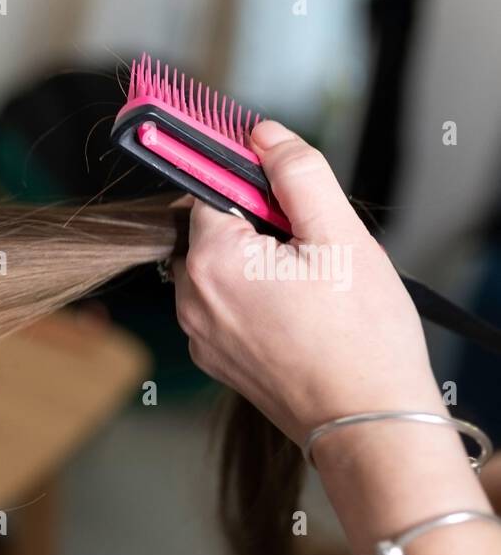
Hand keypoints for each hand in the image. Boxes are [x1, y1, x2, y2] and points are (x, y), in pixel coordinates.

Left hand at [169, 120, 446, 446]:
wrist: (366, 420)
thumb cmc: (360, 336)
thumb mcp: (339, 235)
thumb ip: (296, 173)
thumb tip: (264, 134)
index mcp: (211, 262)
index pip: (207, 189)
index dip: (248, 181)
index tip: (280, 188)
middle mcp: (190, 301)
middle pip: (208, 230)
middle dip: (253, 224)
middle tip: (308, 246)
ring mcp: (199, 335)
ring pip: (216, 269)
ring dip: (253, 262)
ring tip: (308, 285)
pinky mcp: (215, 359)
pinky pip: (222, 307)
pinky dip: (252, 298)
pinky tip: (298, 314)